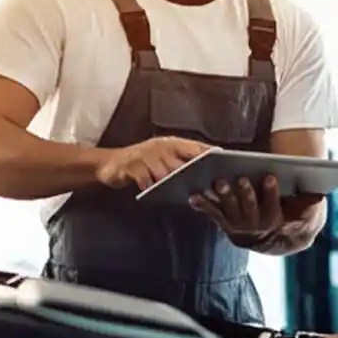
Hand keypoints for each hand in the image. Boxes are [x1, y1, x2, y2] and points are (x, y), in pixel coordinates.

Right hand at [95, 137, 210, 190]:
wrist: (110, 164)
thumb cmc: (143, 164)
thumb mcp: (162, 159)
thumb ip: (180, 165)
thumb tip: (207, 179)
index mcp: (172, 143)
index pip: (196, 147)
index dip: (211, 155)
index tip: (227, 165)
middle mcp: (161, 146)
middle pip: (183, 161)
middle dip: (197, 174)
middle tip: (210, 187)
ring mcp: (146, 154)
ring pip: (165, 171)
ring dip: (174, 184)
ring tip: (186, 194)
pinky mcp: (132, 165)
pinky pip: (145, 178)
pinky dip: (151, 187)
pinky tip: (155, 193)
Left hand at [188, 174, 323, 245]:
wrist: (274, 239)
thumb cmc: (292, 218)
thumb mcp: (307, 214)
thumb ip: (311, 205)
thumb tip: (317, 196)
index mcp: (275, 222)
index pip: (274, 207)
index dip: (271, 192)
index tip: (270, 176)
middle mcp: (255, 228)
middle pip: (249, 209)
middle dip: (245, 193)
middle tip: (240, 178)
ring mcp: (237, 226)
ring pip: (229, 211)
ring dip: (223, 197)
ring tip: (218, 182)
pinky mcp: (224, 223)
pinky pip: (213, 214)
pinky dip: (202, 205)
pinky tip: (193, 195)